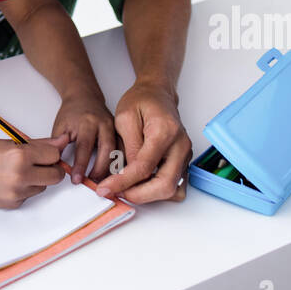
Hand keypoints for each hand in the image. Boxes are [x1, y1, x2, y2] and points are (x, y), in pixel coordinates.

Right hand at [0, 134, 69, 209]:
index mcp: (21, 156)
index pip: (54, 156)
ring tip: (19, 171)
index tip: (44, 153)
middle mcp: (20, 176)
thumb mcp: (13, 142)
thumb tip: (63, 141)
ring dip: (37, 179)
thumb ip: (41, 144)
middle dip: (51, 168)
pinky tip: (10, 181)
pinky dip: (25, 189)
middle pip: (56, 176)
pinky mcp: (13, 204)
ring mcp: (16, 193)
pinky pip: (30, 196)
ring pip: (43, 187)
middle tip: (39, 163)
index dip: (51, 153)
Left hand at [51, 91, 115, 185]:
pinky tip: (118, 176)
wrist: (84, 96)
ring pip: (119, 151)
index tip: (76, 179)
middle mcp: (104, 124)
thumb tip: (57, 166)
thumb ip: (59, 145)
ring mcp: (114, 128)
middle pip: (107, 150)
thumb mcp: (60, 126)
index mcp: (87, 122)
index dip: (80, 165)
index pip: (84, 147)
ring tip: (106, 185)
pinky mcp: (120, 132)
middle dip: (101, 170)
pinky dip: (123, 164)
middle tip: (93, 185)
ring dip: (114, 170)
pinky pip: (125, 150)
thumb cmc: (72, 112)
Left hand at [95, 80, 191, 203]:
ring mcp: (185, 155)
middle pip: (165, 185)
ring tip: (127, 187)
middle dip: (138, 195)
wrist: (158, 94)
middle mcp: (181, 145)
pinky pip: (176, 187)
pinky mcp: (184, 162)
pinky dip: (158, 191)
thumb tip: (127, 174)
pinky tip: (141, 184)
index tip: (105, 188)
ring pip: (172, 190)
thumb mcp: (124, 117)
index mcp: (165, 131)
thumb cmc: (141, 101)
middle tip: (116, 192)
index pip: (144, 167)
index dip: (123, 182)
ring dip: (149, 195)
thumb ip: (127, 146)